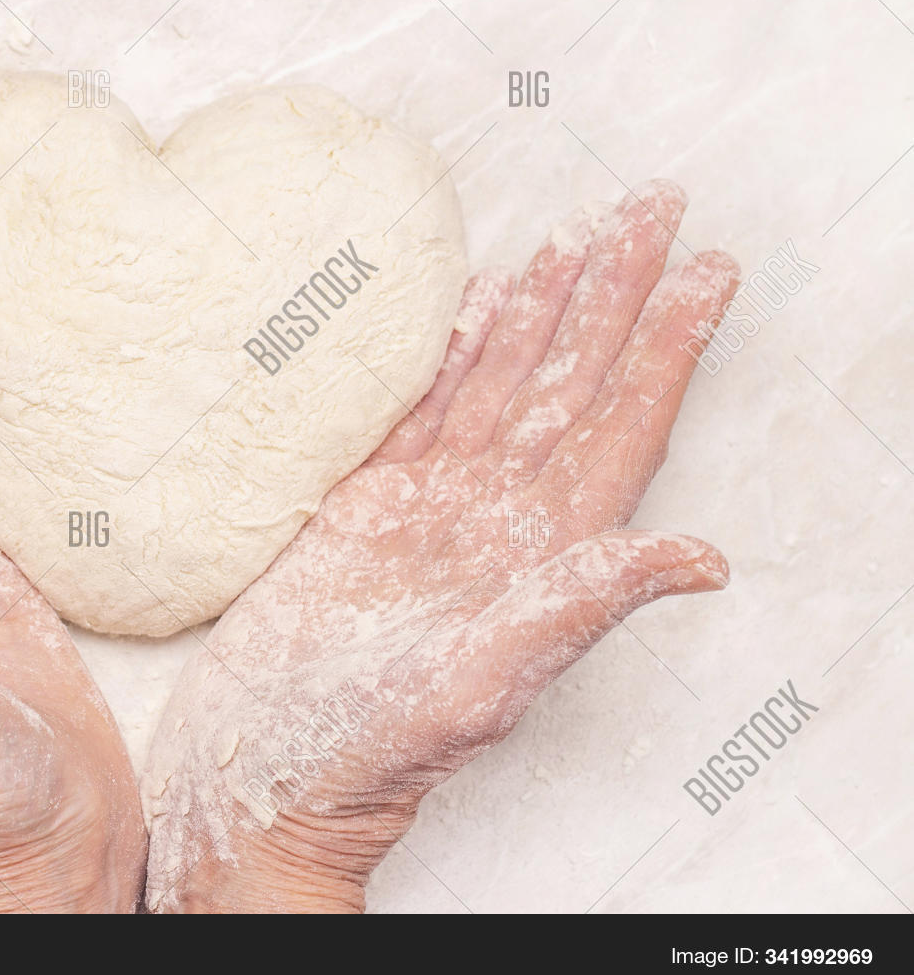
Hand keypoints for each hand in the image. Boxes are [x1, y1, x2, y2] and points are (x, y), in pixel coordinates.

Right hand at [141, 180, 739, 911]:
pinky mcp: (365, 511)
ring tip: (574, 236)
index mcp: (539, 551)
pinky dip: (451, 355)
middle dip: (615, 292)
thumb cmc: (368, 751)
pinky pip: (423, 410)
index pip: (623, 423)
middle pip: (571, 380)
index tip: (709, 266)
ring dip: (544, 310)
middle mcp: (496, 519)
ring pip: (501, 383)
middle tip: (651, 202)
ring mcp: (432, 511)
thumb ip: (576, 611)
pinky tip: (473, 310)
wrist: (264, 772)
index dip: (668, 344)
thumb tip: (700, 558)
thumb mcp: (482, 685)